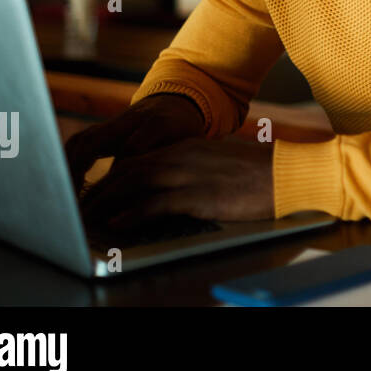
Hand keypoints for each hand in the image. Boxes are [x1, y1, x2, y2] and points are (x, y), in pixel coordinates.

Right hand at [64, 93, 206, 195]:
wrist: (177, 104)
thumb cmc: (184, 134)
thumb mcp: (187, 148)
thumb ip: (169, 169)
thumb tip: (150, 206)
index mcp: (158, 124)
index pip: (130, 149)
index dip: (117, 175)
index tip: (108, 201)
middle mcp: (131, 119)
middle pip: (95, 141)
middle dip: (78, 172)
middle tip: (75, 203)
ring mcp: (113, 121)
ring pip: (82, 140)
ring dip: (69, 168)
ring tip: (67, 197)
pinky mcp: (103, 127)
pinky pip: (78, 140)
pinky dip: (68, 161)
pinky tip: (67, 185)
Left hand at [79, 137, 274, 229]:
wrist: (289, 173)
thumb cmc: (260, 171)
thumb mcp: (221, 161)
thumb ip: (194, 167)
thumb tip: (173, 184)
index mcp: (187, 147)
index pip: (138, 159)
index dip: (112, 178)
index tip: (97, 194)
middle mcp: (183, 156)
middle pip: (128, 169)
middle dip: (100, 190)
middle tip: (82, 208)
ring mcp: (190, 174)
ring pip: (134, 183)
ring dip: (107, 201)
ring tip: (88, 217)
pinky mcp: (200, 196)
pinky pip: (156, 204)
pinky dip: (132, 214)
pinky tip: (117, 223)